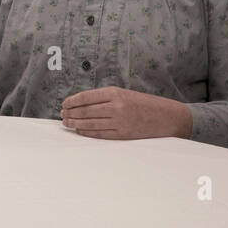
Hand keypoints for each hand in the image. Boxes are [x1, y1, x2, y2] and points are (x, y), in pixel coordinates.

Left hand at [60, 86, 192, 140]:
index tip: (64, 104)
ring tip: (67, 123)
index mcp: (115, 93)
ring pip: (91, 123)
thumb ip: (105, 98)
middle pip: (86, 111)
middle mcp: (116, 106)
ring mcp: (120, 122)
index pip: (87, 97)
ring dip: (76, 123)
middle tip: (62, 115)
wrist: (165, 116)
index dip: (73, 101)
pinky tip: (80, 130)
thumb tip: (81, 103)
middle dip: (71, 113)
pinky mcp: (123, 134)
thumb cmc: (142, 103)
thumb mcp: (123, 94)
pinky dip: (88, 132)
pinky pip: (101, 134)